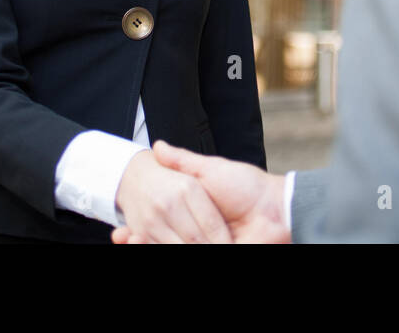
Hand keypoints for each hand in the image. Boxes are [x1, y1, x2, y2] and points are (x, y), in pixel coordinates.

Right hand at [112, 140, 289, 243]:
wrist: (276, 208)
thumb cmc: (246, 186)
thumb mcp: (209, 170)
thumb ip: (183, 162)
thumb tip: (158, 146)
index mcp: (197, 215)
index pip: (164, 224)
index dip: (141, 228)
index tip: (123, 230)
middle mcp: (200, 233)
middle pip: (164, 240)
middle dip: (141, 239)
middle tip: (122, 236)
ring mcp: (208, 243)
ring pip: (172, 245)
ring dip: (148, 243)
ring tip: (129, 239)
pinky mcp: (220, 250)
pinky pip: (186, 251)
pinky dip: (162, 246)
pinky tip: (143, 242)